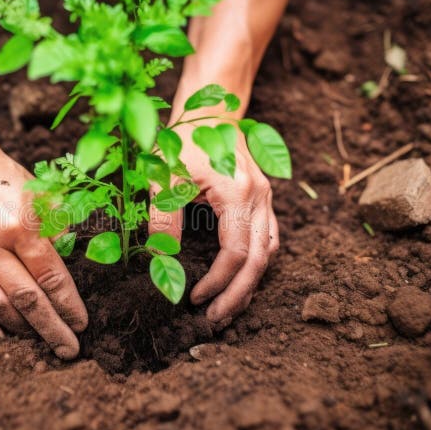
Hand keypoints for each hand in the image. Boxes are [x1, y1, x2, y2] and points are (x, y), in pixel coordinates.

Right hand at [0, 139, 87, 358]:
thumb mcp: (37, 191)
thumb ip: (57, 226)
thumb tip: (72, 263)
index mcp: (19, 224)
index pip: (51, 276)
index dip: (69, 305)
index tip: (82, 323)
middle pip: (27, 299)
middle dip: (52, 328)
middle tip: (70, 349)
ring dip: (22, 330)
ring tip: (40, 341)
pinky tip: (3, 337)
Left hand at [149, 115, 278, 330]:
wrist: (209, 109)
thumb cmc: (182, 140)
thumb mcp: (163, 176)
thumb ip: (164, 219)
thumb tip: (161, 262)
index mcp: (238, 192)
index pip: (236, 252)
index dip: (217, 282)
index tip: (194, 299)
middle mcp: (260, 197)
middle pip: (260, 260)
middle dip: (239, 295)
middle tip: (217, 320)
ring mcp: (266, 198)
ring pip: (270, 252)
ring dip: (251, 283)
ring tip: (229, 307)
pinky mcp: (263, 198)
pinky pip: (269, 239)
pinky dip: (256, 264)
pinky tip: (239, 278)